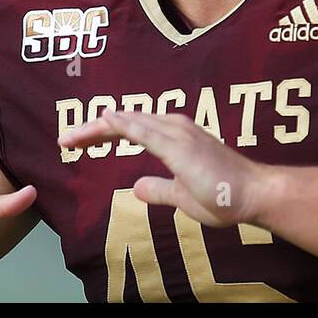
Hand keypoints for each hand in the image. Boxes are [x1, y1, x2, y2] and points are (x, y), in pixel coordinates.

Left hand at [58, 109, 274, 227]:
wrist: (254, 196)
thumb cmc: (224, 196)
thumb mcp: (182, 196)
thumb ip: (160, 189)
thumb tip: (137, 187)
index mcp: (176, 137)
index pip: (132, 128)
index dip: (102, 131)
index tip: (76, 142)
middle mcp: (176, 128)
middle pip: (126, 121)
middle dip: (92, 129)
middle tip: (63, 139)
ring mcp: (179, 134)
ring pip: (131, 122)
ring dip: (99, 126)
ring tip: (71, 136)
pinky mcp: (181, 146)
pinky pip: (146, 131)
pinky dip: (123, 124)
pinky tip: (105, 121)